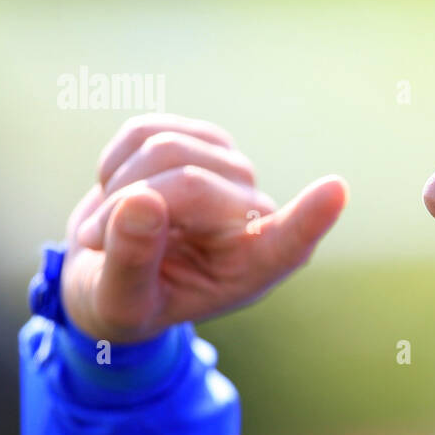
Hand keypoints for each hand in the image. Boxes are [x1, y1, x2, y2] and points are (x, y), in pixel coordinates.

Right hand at [59, 114, 346, 344]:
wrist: (102, 274)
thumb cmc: (122, 302)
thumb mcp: (118, 304)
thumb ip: (131, 262)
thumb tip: (142, 203)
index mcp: (252, 268)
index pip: (290, 242)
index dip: (309, 216)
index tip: (336, 190)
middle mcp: (253, 216)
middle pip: (191, 181)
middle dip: (128, 205)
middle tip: (98, 243)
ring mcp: (231, 173)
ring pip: (166, 148)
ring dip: (116, 186)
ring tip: (107, 227)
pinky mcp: (200, 142)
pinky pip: (146, 130)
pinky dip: (114, 161)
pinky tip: (117, 192)